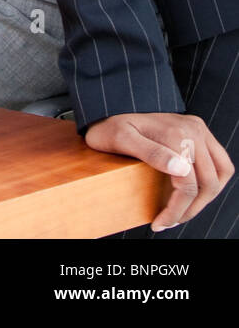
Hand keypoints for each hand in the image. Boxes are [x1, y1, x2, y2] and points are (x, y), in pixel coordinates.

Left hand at [84, 111, 234, 230]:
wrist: (108, 106)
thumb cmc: (109, 126)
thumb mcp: (120, 138)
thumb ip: (150, 153)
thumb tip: (182, 170)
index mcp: (175, 133)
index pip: (188, 184)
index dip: (177, 210)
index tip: (160, 223)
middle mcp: (192, 129)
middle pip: (208, 182)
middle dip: (191, 208)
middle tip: (171, 221)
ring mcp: (198, 128)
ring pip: (221, 173)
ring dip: (206, 196)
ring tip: (183, 209)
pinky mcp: (199, 131)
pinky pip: (219, 162)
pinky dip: (212, 180)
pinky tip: (194, 191)